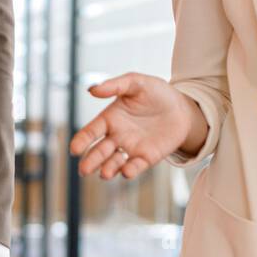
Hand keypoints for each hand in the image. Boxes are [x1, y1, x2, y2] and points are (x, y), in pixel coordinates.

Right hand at [69, 72, 192, 180]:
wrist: (182, 107)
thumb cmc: (156, 92)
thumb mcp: (136, 83)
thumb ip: (115, 85)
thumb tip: (91, 90)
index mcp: (110, 118)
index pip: (91, 131)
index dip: (82, 140)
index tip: (74, 149)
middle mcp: (117, 136)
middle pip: (99, 151)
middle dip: (91, 161)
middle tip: (83, 170)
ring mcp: (131, 148)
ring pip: (114, 162)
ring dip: (109, 168)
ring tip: (105, 173)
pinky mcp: (147, 157)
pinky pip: (136, 166)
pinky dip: (130, 170)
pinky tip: (126, 172)